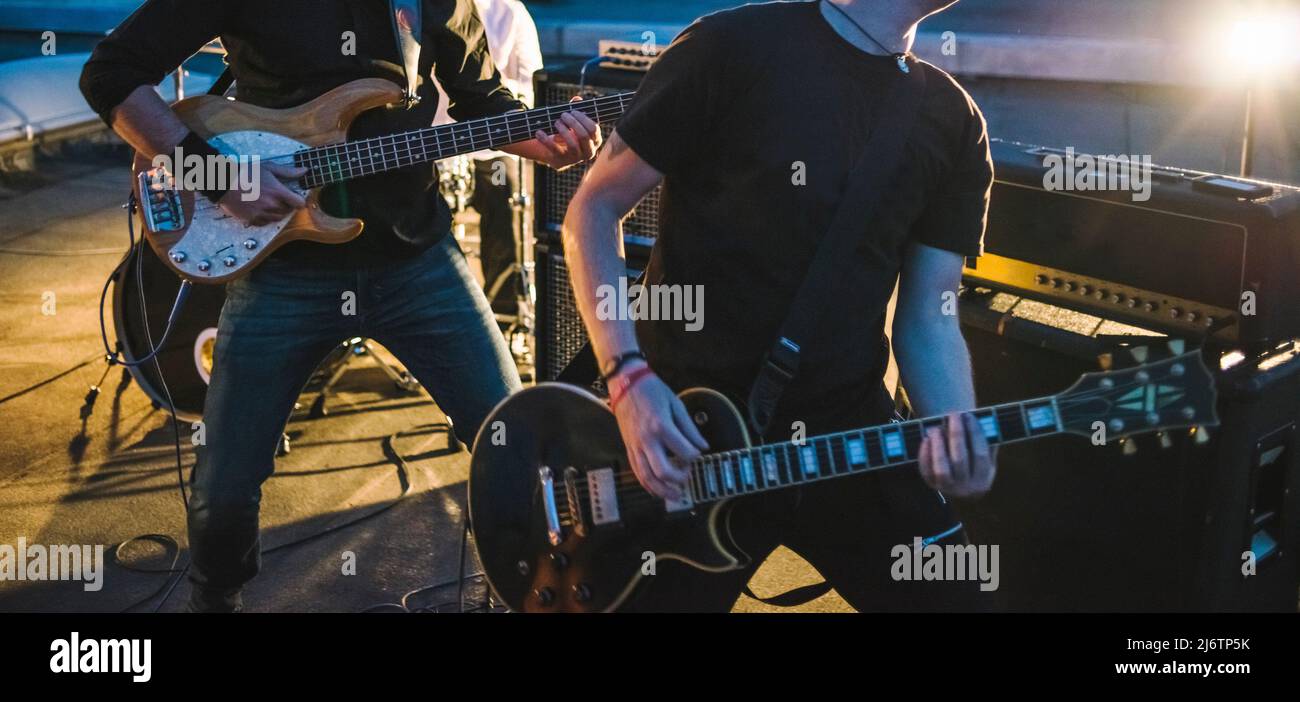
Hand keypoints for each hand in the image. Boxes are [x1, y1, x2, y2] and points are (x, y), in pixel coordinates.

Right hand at [217, 161, 307, 225]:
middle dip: (287, 205)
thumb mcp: (268, 168)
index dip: (299, 200)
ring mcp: (262, 214)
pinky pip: (265, 223)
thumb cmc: (246, 173)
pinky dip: (266, 217)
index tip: (295, 197)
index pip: (299, 203)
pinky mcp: (252, 220)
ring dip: (278, 211)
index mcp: (278, 192)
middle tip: (278, 196)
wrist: (225, 182)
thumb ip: (288, 171)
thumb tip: (304, 171)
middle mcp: (272, 205)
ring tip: (269, 202)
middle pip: (289, 211)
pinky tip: (261, 208)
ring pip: (278, 218)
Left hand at [533, 96, 601, 169]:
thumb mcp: (572, 120)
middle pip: (584, 136)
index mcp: (595, 141)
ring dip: (563, 130)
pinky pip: (554, 150)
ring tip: (556, 122)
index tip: (573, 110)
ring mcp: (575, 159)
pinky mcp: (561, 162)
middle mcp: (588, 152)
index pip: (594, 129)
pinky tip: (539, 132)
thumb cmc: (566, 131)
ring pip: (572, 144)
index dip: (583, 118)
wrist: (551, 150)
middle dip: (573, 123)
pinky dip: (546, 140)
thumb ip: (576, 108)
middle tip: (563, 115)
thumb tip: (577, 99)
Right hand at [610, 362, 708, 499]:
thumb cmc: (652, 391)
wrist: (626, 384)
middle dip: (678, 479)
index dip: (694, 457)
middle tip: (688, 477)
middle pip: (662, 471)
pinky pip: (637, 472)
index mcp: (661, 426)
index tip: (697, 454)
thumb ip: (690, 428)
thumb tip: (703, 446)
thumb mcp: (676, 404)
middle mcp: (647, 440)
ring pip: (647, 477)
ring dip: (662, 490)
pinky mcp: (628, 448)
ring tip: (676, 496)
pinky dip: (647, 485)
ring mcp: (635, 446)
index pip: (683, 452)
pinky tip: (657, 491)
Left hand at [918, 413, 996, 497]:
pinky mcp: (932, 485)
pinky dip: (925, 454)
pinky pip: (926, 470)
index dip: (975, 434)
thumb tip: (987, 420)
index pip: (980, 454)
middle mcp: (966, 487)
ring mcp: (948, 487)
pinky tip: (926, 439)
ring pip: (941, 469)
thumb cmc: (974, 462)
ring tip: (935, 428)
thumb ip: (988, 442)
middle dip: (956, 434)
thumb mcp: (987, 458)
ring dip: (938, 447)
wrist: (960, 485)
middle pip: (960, 459)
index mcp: (983, 479)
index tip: (969, 415)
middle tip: (953, 415)